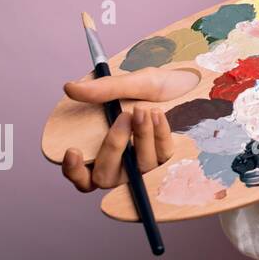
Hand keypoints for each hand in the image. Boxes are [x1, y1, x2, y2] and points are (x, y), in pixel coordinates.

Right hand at [59, 67, 197, 191]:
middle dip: (114, 146)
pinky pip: (161, 157)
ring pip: (137, 167)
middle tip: (124, 116)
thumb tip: (69, 88)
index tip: (73, 149)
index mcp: (100, 152)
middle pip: (105, 176)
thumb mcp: (130, 83)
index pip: (81, 177)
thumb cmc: (154, 87)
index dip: (73, 170)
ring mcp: (143, 165)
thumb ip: (103, 89)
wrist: (189, 83)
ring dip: (140, 137)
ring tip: (143, 110)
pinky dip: (158, 135)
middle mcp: (119, 165)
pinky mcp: (166, 161)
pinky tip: (157, 114)